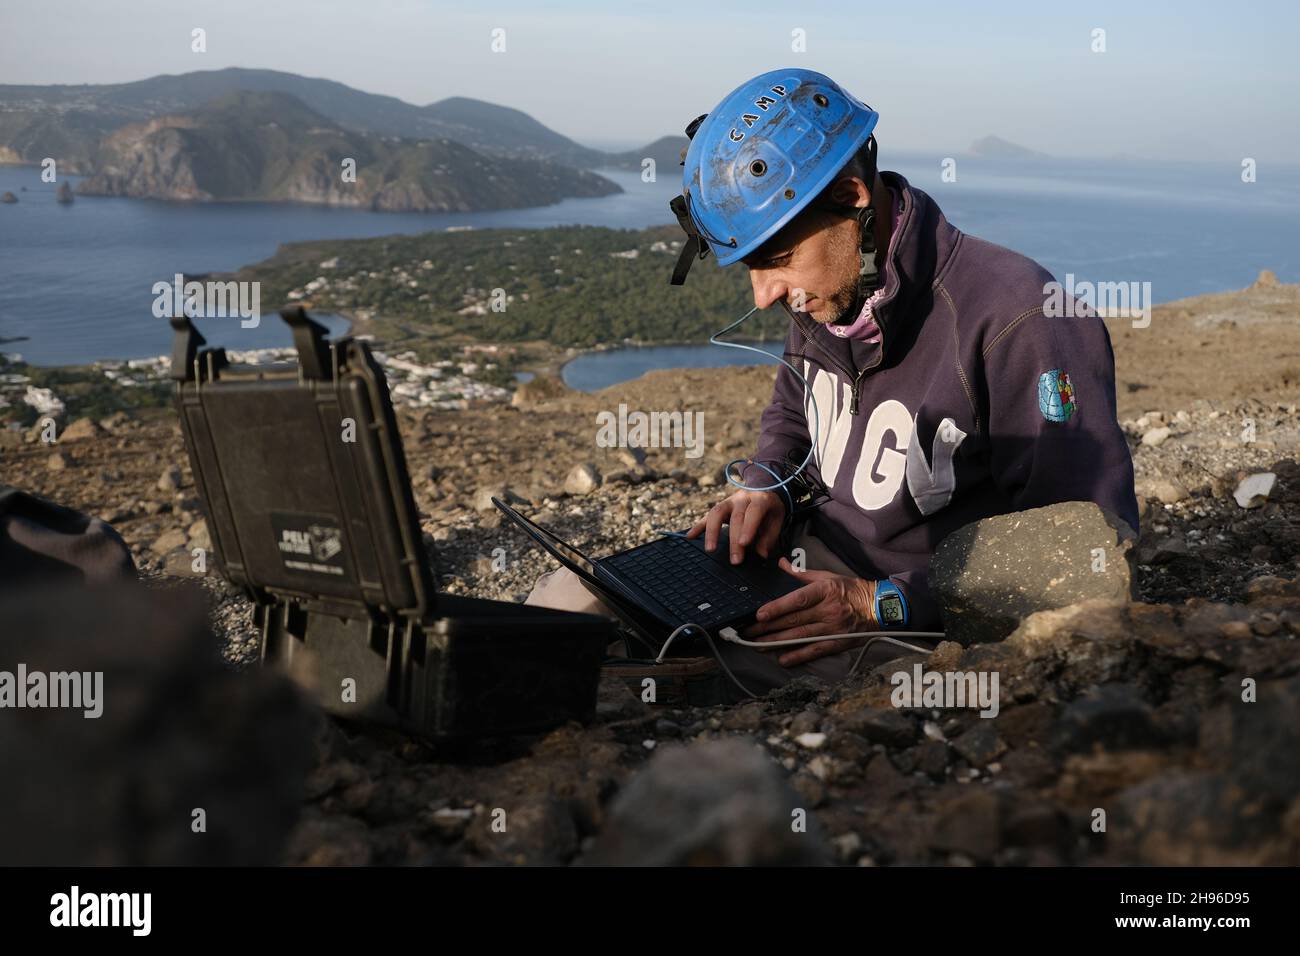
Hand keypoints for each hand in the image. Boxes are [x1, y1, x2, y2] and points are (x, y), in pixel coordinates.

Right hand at [685, 488, 785, 563]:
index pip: (753, 512)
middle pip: (736, 518)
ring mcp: (729, 501)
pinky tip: (690, 536)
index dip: (748, 527)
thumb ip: (769, 536)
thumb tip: (761, 554)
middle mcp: (743, 498)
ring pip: (717, 513)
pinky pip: (707, 516)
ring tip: (710, 549)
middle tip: (735, 560)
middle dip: (734, 540)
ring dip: (712, 532)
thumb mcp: (777, 519)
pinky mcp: (720, 507)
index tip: (744, 543)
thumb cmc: (770, 508)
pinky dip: (698, 526)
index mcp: (760, 499)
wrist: (762, 486)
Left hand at [740, 558, 878, 666]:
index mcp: (825, 590)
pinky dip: (797, 656)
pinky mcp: (838, 643)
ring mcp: (833, 629)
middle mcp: (828, 610)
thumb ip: (802, 573)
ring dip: (776, 643)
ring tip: (757, 646)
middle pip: (794, 620)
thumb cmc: (851, 589)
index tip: (759, 614)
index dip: (777, 608)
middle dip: (768, 628)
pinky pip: (814, 651)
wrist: (880, 607)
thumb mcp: (828, 576)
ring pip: (800, 637)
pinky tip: (782, 659)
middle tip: (748, 632)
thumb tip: (781, 563)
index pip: (797, 600)